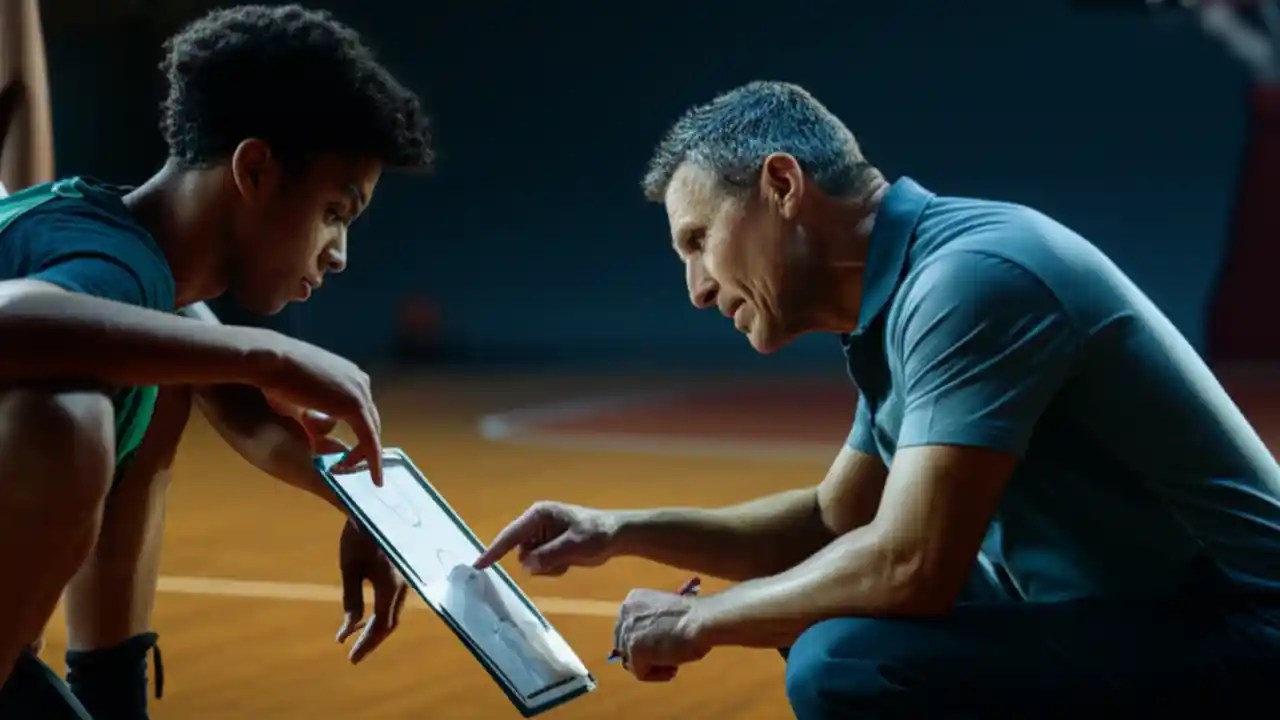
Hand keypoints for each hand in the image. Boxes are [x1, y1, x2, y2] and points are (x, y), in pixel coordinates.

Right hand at [249, 330, 382, 483]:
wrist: (268, 360)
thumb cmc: (274, 376)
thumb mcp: (297, 399)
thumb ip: (311, 414)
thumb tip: (314, 428)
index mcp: (347, 375)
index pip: (360, 409)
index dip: (358, 433)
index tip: (350, 453)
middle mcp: (358, 381)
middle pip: (370, 421)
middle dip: (364, 446)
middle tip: (353, 468)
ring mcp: (359, 391)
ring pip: (371, 431)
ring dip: (364, 455)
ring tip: (351, 473)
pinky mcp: (355, 406)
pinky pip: (369, 439)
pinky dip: (372, 460)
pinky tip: (373, 478)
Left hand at [336, 518, 407, 663]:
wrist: (375, 505)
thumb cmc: (357, 534)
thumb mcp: (349, 567)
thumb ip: (351, 600)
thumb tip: (347, 631)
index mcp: (390, 583)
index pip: (380, 624)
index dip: (366, 644)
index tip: (351, 659)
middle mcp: (404, 583)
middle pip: (390, 622)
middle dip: (372, 640)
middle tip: (354, 655)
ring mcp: (407, 577)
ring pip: (394, 612)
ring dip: (375, 627)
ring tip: (354, 637)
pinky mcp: (405, 572)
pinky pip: (395, 600)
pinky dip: (380, 612)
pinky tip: (364, 618)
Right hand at [473, 501, 617, 575]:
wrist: (616, 537)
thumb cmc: (598, 534)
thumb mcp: (575, 545)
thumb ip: (550, 555)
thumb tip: (527, 565)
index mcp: (538, 515)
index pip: (510, 535)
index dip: (493, 551)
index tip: (477, 565)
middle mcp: (535, 525)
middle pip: (521, 553)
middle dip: (539, 561)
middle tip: (563, 559)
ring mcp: (540, 537)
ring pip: (530, 563)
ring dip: (548, 567)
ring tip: (569, 558)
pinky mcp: (547, 548)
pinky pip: (539, 566)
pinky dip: (553, 569)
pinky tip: (569, 561)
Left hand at [613, 589, 709, 681]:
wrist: (701, 620)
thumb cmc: (694, 616)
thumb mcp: (665, 614)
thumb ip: (653, 626)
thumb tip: (650, 645)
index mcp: (633, 600)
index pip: (630, 628)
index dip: (648, 641)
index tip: (666, 645)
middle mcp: (624, 613)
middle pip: (626, 644)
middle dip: (647, 654)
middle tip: (670, 659)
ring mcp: (626, 632)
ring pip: (632, 660)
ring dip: (652, 665)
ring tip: (674, 664)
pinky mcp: (633, 650)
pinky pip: (640, 672)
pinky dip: (657, 675)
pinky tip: (673, 669)